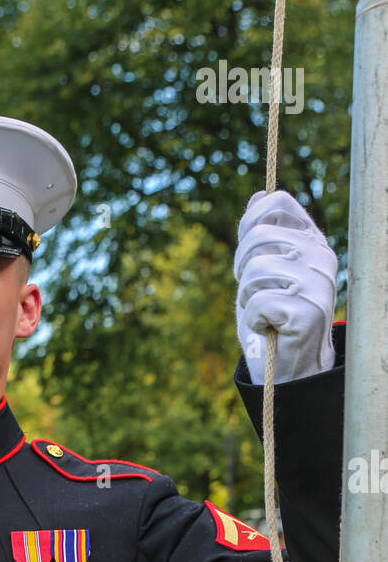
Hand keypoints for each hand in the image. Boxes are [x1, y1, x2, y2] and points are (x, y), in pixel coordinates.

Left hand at [234, 189, 336, 383]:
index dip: (250, 221)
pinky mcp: (307, 311)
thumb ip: (261, 237)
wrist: (289, 366)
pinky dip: (252, 319)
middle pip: (258, 235)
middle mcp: (321, 257)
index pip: (278, 202)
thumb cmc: (272, 318)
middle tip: (248, 291)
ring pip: (254, 269)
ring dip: (245, 296)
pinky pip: (257, 301)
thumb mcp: (263, 272)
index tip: (245, 252)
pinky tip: (266, 327)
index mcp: (313, 241)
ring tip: (261, 312)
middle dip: (240, 266)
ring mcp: (318, 283)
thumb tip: (258, 195)